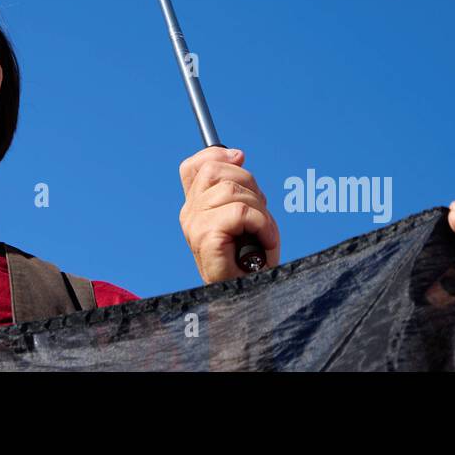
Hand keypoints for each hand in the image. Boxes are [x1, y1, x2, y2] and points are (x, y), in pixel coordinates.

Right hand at [179, 147, 279, 282]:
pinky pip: (241, 212)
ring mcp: (194, 225)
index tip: (240, 157)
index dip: (217, 154)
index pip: (194, 165)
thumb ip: (239, 186)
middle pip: (215, 170)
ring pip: (233, 190)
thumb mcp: (247, 217)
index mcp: (195, 207)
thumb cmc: (251, 263)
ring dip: (260, 210)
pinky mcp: (205, 237)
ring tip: (263, 233)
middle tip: (260, 213)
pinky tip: (265, 241)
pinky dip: (263, 225)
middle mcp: (189, 213)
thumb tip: (238, 154)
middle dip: (249, 184)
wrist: (246, 301)